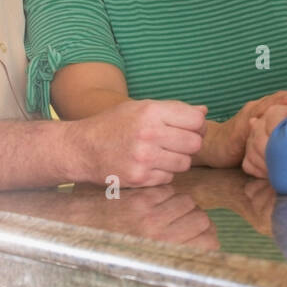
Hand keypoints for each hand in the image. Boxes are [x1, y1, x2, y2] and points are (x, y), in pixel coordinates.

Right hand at [71, 99, 206, 187]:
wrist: (82, 148)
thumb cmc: (113, 125)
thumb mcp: (140, 107)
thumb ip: (173, 109)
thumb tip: (204, 111)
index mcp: (150, 111)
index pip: (196, 120)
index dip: (197, 125)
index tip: (190, 127)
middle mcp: (148, 134)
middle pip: (195, 143)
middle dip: (190, 143)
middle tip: (176, 142)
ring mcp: (144, 158)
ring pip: (185, 163)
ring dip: (177, 159)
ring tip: (161, 153)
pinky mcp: (140, 178)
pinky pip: (169, 177)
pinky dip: (163, 172)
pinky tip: (149, 164)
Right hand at [200, 87, 286, 167]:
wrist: (216, 146)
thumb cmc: (246, 144)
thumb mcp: (271, 139)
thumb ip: (286, 136)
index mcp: (274, 110)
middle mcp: (264, 107)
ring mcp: (252, 112)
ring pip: (274, 102)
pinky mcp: (241, 122)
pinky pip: (256, 114)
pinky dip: (268, 110)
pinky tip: (278, 109)